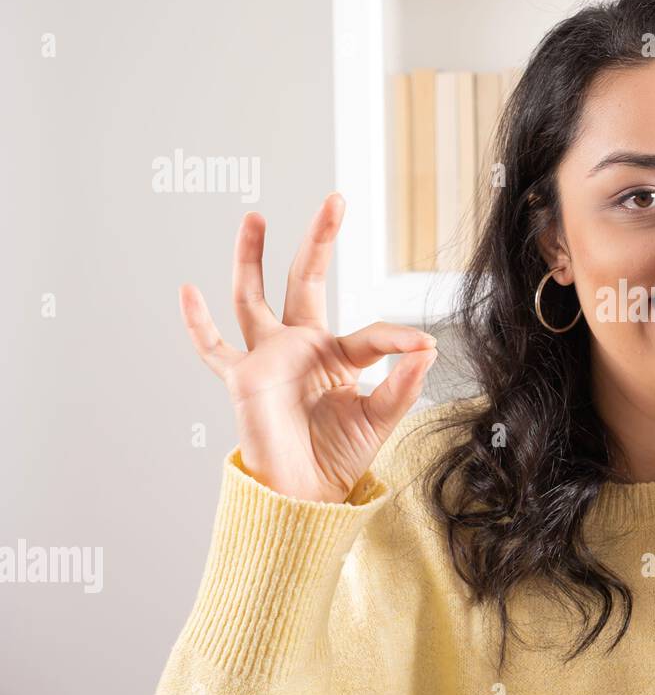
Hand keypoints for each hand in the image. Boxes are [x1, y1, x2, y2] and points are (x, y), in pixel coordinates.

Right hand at [178, 192, 438, 502]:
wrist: (304, 495)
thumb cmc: (340, 457)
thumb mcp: (381, 418)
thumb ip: (403, 384)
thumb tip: (428, 347)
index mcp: (339, 356)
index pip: (371, 333)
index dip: (399, 339)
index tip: (424, 346)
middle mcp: (302, 347)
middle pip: (307, 280)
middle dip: (319, 240)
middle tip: (335, 200)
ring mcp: (269, 358)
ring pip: (254, 297)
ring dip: (252, 257)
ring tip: (254, 216)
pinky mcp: (243, 378)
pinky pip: (214, 348)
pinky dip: (197, 322)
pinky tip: (188, 290)